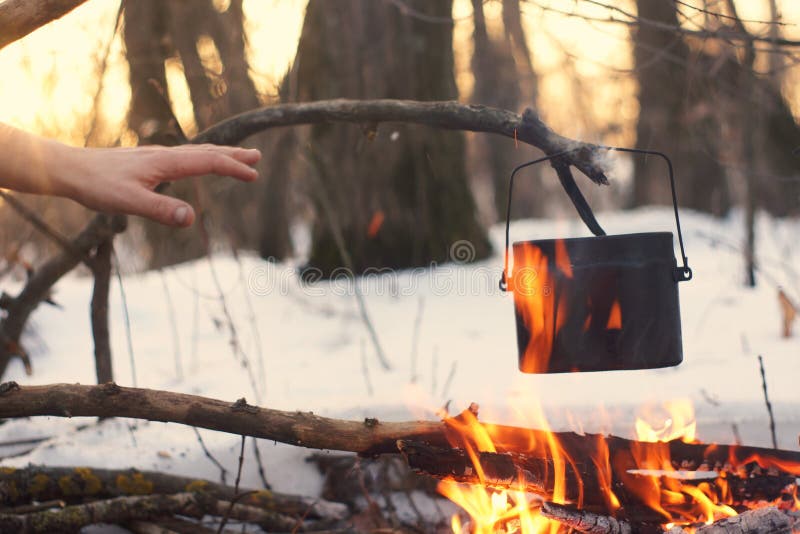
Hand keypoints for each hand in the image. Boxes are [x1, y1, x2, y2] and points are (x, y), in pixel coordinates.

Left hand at [63, 144, 260, 226]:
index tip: (253, 175)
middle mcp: (163, 155)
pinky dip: (201, 158)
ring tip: (236, 157)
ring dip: (218, 154)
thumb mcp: (128, 203)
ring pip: (194, 153)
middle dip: (232, 155)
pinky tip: (195, 164)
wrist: (68, 169)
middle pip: (206, 151)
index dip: (232, 168)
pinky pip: (183, 157)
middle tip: (257, 157)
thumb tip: (191, 218)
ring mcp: (155, 157)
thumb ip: (160, 210)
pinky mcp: (147, 163)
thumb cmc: (96, 186)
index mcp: (164, 163)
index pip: (207, 162)